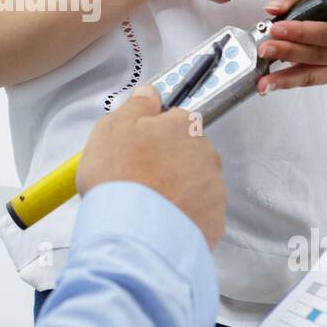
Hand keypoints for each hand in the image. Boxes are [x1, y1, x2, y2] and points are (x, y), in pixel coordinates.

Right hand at [76, 84, 225, 249]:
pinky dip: (182, 218)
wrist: (132, 232)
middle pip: (188, 153)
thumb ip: (136, 105)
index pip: (176, 119)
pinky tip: (158, 222)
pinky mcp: (213, 222)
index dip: (155, 133)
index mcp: (183, 126)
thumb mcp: (113, 126)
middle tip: (138, 177)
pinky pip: (198, 215)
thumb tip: (149, 94)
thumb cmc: (121, 178)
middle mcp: (205, 155)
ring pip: (194, 185)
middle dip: (167, 163)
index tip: (141, 144)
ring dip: (176, 191)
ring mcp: (213, 190)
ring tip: (145, 204)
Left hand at [258, 0, 326, 93]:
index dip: (302, 31)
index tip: (277, 28)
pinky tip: (272, 83)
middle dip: (289, 51)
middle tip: (265, 49)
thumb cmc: (326, 0)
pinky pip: (311, 80)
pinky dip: (290, 83)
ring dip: (287, 76)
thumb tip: (274, 7)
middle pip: (319, 52)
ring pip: (315, 71)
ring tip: (265, 78)